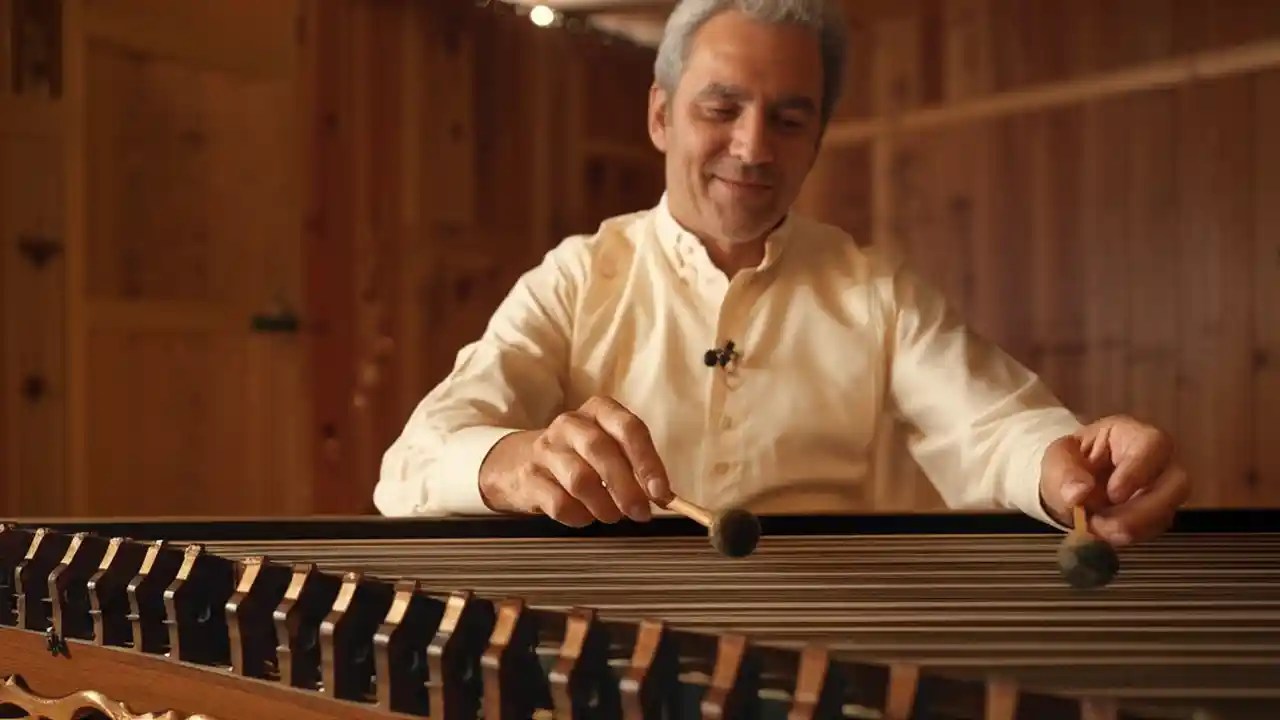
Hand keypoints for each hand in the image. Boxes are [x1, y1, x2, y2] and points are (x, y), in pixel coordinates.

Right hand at [477, 396, 671, 526]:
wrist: (520, 464)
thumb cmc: (581, 458)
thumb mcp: (610, 448)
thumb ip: (637, 467)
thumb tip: (662, 497)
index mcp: (598, 411)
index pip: (629, 428)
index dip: (648, 461)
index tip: (660, 492)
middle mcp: (570, 424)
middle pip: (601, 451)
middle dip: (626, 488)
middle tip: (640, 513)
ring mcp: (546, 450)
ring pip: (580, 480)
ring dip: (604, 506)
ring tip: (612, 516)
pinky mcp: (528, 478)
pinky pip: (560, 503)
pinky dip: (579, 517)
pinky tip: (584, 516)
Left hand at [1039, 414, 1189, 545]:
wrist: (1070, 488)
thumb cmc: (1069, 463)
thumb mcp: (1056, 459)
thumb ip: (1064, 472)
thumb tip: (1078, 493)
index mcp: (1133, 434)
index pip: (1154, 445)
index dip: (1139, 471)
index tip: (1114, 495)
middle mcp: (1158, 461)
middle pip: (1178, 482)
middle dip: (1144, 511)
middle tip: (1108, 525)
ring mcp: (1163, 489)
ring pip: (1169, 511)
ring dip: (1135, 528)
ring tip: (1099, 530)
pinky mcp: (1159, 515)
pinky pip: (1155, 529)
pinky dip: (1131, 537)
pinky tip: (1106, 534)